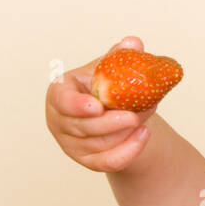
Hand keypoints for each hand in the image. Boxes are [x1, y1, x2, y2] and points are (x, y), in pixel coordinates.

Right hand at [45, 36, 156, 172]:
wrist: (112, 114)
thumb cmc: (103, 87)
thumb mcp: (108, 69)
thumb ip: (118, 56)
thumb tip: (134, 43)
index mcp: (59, 93)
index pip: (62, 101)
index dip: (77, 105)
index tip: (97, 106)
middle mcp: (59, 120)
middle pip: (84, 126)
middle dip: (112, 121)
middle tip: (135, 114)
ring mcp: (71, 144)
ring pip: (99, 144)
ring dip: (125, 133)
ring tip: (145, 117)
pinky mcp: (87, 162)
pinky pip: (108, 162)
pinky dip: (128, 151)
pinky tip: (144, 135)